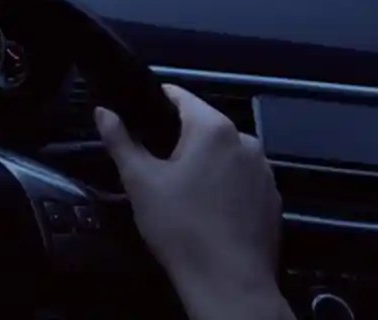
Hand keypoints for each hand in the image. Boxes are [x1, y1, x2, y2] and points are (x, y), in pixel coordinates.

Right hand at [95, 85, 291, 319]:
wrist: (228, 281)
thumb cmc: (179, 226)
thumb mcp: (140, 182)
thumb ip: (121, 141)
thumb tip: (104, 111)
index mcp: (213, 128)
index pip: (182, 96)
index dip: (159, 100)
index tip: (141, 113)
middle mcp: (246, 140)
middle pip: (206, 126)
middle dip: (182, 138)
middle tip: (157, 165)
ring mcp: (265, 170)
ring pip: (227, 153)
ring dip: (206, 162)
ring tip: (184, 191)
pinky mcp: (273, 197)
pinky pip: (243, 179)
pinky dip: (227, 184)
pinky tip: (210, 209)